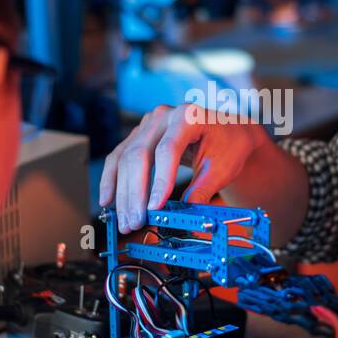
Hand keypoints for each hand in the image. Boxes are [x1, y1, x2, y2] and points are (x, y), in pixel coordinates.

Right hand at [100, 104, 268, 233]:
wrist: (228, 131)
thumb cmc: (228, 145)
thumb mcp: (222, 168)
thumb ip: (202, 191)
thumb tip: (186, 220)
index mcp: (188, 116)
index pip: (167, 150)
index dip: (159, 181)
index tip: (154, 208)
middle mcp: (163, 116)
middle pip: (139, 154)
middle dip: (134, 193)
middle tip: (134, 222)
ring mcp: (148, 124)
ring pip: (124, 158)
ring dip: (121, 193)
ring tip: (124, 221)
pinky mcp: (139, 135)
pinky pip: (119, 157)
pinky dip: (112, 180)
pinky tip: (108, 201)